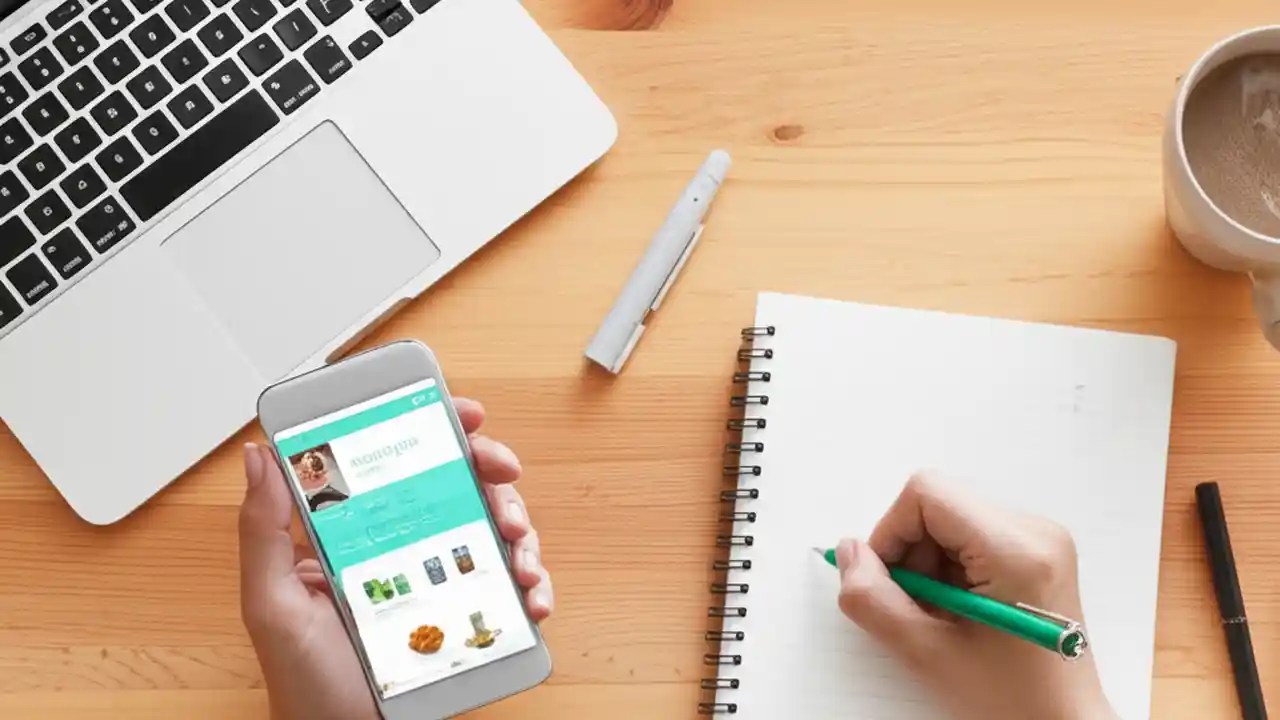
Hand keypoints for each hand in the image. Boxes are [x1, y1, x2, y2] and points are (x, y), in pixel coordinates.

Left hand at [239, 398, 552, 719]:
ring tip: (519, 549)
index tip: (463, 415)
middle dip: (491, 470)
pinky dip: (536, 585)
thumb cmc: (303, 683)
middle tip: (504, 471)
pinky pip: (514, 589)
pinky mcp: (471, 619)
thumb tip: (260, 456)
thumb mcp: (272, 604)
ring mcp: (442, 583)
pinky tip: (533, 597)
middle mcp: (406, 550)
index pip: (401, 463)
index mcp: (359, 534)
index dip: (437, 429)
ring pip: (496, 531)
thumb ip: (261, 531)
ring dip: (520, 527)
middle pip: (460, 486)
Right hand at [836, 472, 1116, 719]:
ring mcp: (1039, 540)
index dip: (891, 532)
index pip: (927, 494)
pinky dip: (948, 571)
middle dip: (910, 553)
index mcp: (1017, 548)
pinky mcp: (1036, 553)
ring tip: (940, 617)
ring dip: (928, 565)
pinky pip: (970, 538)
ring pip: (949, 521)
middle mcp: (1035, 530)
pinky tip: (957, 612)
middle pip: (938, 506)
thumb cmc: (1014, 701)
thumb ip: (874, 599)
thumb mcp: (929, 653)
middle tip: (915, 608)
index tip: (886, 580)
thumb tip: (848, 552)